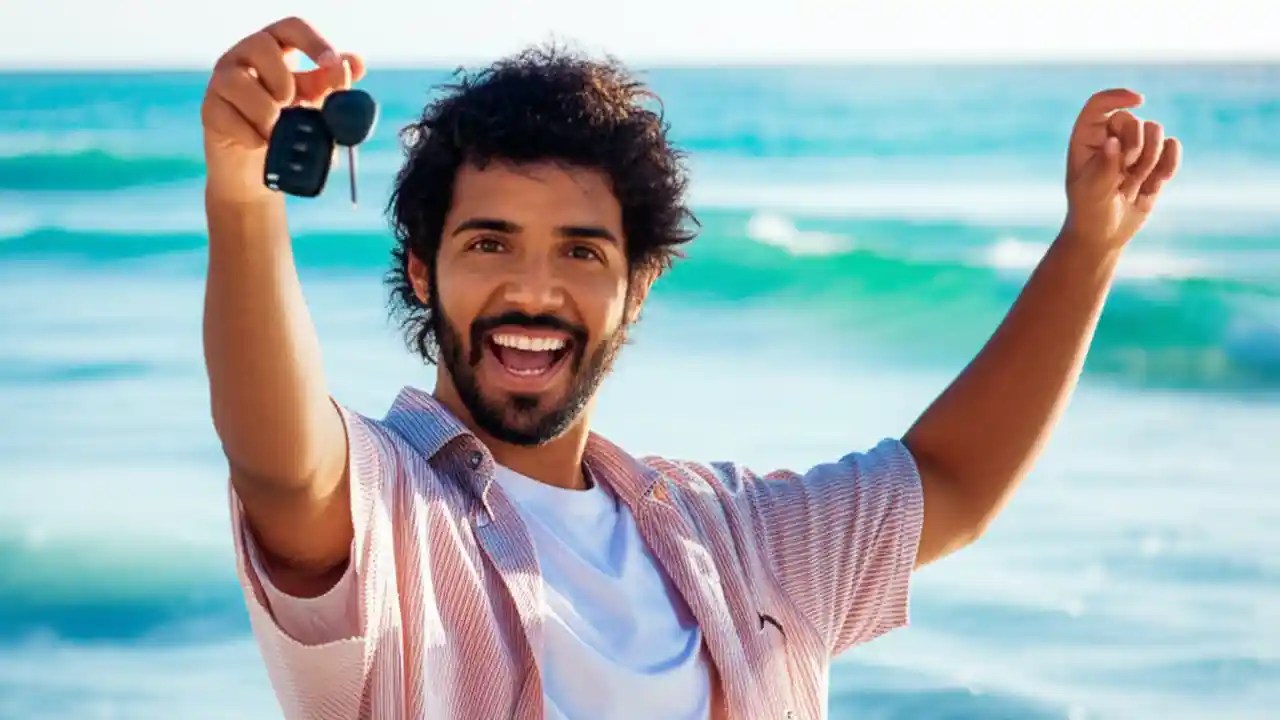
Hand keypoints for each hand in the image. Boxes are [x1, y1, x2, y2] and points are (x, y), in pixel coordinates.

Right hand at [201, 17, 365, 202]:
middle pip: (261, 44)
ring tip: (275, 132)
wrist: (264, 174)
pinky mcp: (210, 109)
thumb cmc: (291, 131)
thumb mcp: (319, 108)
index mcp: (277, 51)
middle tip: (291, 103)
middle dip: (283, 78)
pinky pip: (228, 116)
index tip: (331, 64)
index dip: (313, 41)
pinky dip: (252, 136)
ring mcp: (223, 81)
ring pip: (238, 81)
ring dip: (266, 112)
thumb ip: (333, 87)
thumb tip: (354, 63)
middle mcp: (245, 58)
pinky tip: (259, 144)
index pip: (292, 27)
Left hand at [1061, 88, 1181, 251]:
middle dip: (1136, 146)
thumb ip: (1103, 167)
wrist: (1104, 234)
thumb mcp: (1091, 192)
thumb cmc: (1089, 211)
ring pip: (1156, 132)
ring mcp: (1134, 147)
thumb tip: (1113, 142)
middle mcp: (1110, 137)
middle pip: (1134, 120)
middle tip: (1125, 173)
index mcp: (1086, 138)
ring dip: (1150, 160)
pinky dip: (1169, 165)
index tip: (1139, 100)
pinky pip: (1173, 148)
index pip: (1100, 104)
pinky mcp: (1155, 160)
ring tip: (1133, 184)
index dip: (1119, 96)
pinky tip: (1154, 184)